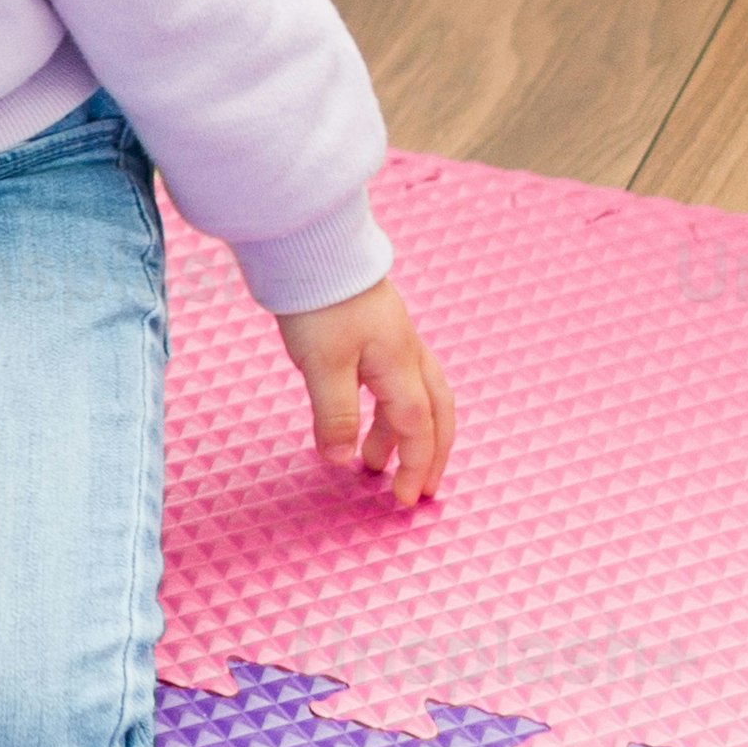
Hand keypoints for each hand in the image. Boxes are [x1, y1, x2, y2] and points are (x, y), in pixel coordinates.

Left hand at [278, 280, 452, 506]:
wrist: (311, 246)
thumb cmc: (320, 302)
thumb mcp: (322, 364)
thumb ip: (335, 415)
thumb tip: (340, 459)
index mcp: (399, 364)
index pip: (419, 426)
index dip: (416, 465)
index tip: (407, 501)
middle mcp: (406, 353)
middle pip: (436, 413)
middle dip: (431, 454)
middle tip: (419, 490)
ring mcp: (393, 340)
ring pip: (415, 397)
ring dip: (404, 434)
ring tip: (373, 464)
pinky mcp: (376, 331)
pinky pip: (396, 381)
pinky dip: (389, 410)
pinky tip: (364, 419)